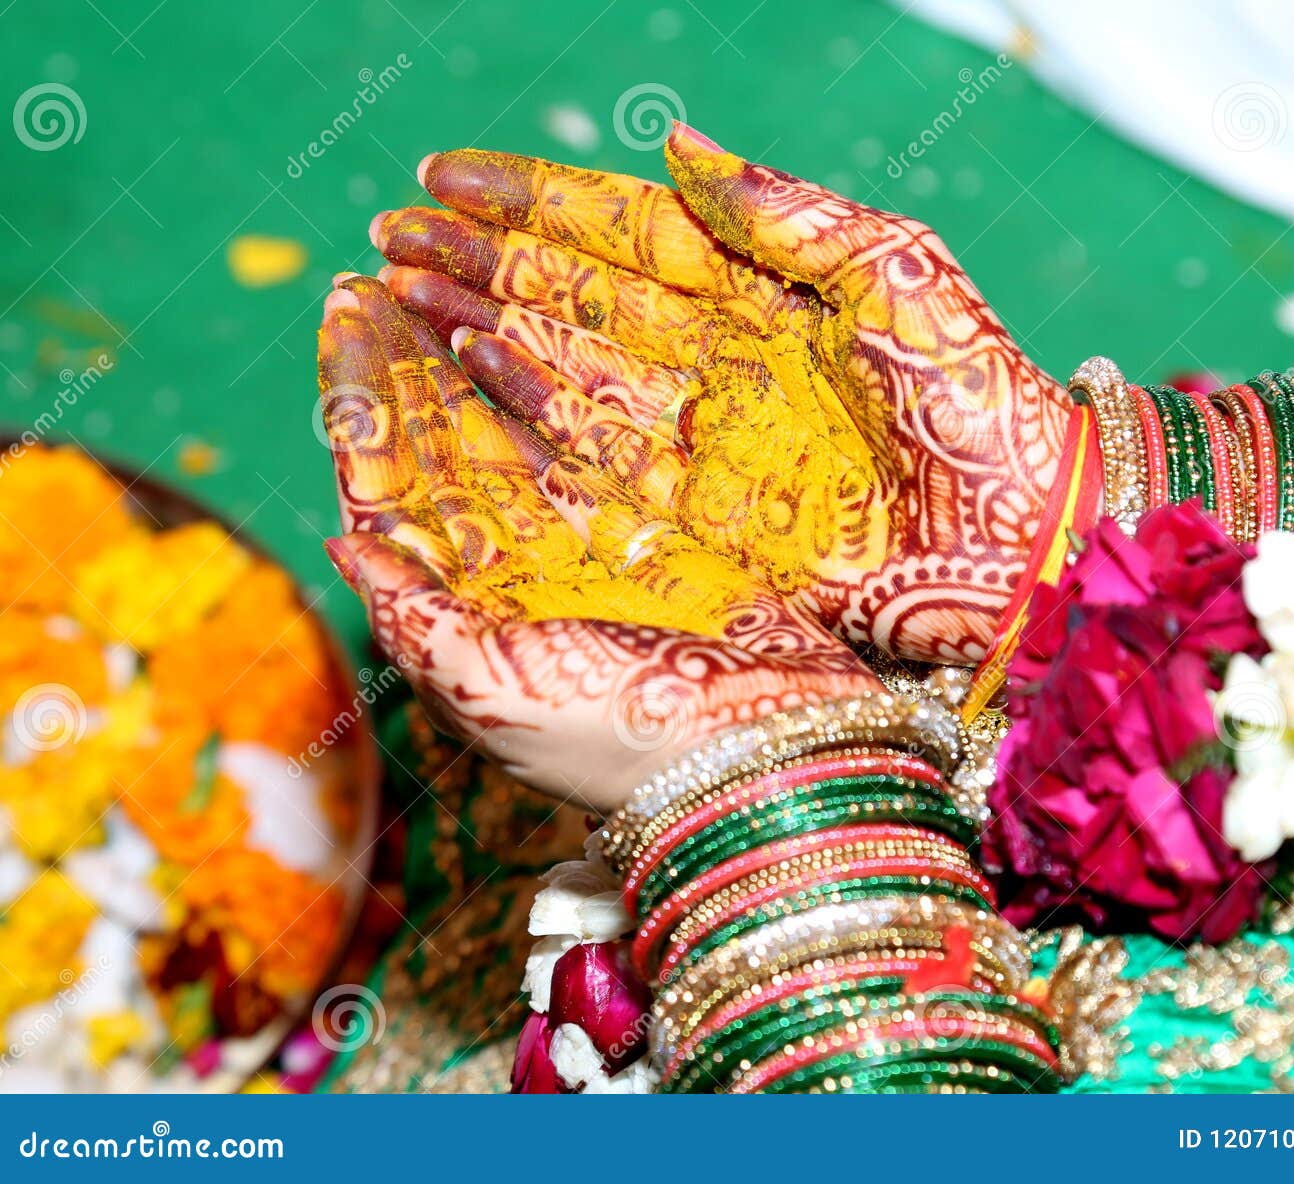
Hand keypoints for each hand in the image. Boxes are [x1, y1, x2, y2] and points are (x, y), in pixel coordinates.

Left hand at [317, 276, 877, 811]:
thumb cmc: (617, 737)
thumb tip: (347, 543)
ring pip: (507, 436)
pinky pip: (589, 442)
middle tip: (374, 279)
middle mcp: (514, 575)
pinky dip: (551, 387)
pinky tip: (516, 332)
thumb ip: (414, 616)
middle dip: (403, 369)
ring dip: (462, 364)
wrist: (759, 752)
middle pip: (441, 452)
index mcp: (462, 614)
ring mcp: (585, 547)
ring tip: (428, 284)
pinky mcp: (656, 528)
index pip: (392, 492)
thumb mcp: (487, 689)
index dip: (362, 407)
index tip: (341, 321)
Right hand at [370, 125, 1091, 663]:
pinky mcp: (702, 514)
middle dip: (486, 263)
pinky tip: (467, 370)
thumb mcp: (894, 269)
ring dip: (484, 329)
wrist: (1026, 534)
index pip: (630, 233)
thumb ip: (785, 212)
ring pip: (569, 370)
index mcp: (766, 290)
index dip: (539, 203)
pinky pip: (596, 453)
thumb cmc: (978, 392)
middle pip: (580, 298)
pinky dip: (530, 412)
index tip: (448, 176)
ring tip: (399, 293)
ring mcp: (705, 438)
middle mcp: (719, 358)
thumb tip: (677, 143)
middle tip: (391, 234)